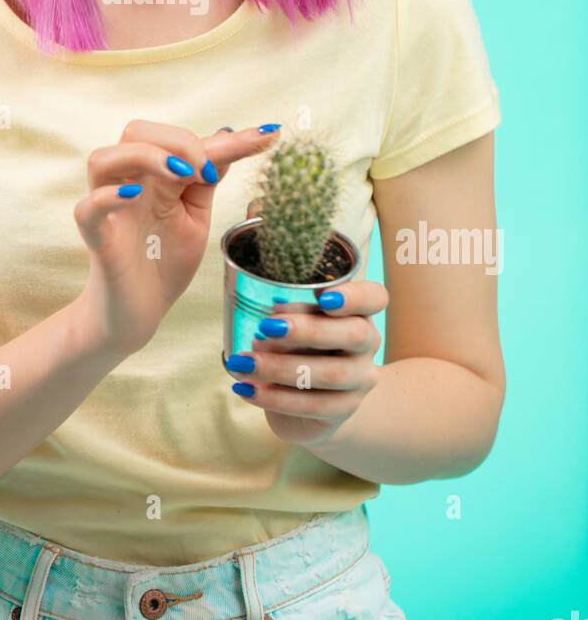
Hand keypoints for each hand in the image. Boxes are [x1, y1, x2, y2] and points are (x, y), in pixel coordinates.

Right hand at [74, 121, 281, 358]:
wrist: (139, 314)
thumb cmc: (164, 262)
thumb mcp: (195, 216)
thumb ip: (206, 180)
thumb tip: (229, 138)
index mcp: (154, 177)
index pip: (182, 139)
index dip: (228, 138)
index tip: (267, 134)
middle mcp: (128, 184)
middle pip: (136, 132)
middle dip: (178, 140)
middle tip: (207, 171)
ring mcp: (110, 211)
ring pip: (103, 158)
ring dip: (146, 156)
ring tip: (180, 175)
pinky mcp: (99, 240)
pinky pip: (88, 209)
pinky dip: (108, 197)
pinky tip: (133, 196)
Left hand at [226, 242, 387, 444]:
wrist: (317, 399)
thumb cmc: (301, 337)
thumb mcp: (293, 300)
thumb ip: (278, 257)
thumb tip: (254, 207)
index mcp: (360, 310)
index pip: (376, 297)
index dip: (355, 297)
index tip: (323, 297)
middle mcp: (367, 343)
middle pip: (352, 336)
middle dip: (308, 331)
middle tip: (266, 327)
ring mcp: (358, 380)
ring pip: (330, 375)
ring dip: (283, 368)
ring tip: (243, 360)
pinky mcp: (341, 412)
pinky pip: (313, 408)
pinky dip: (276, 399)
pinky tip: (246, 390)